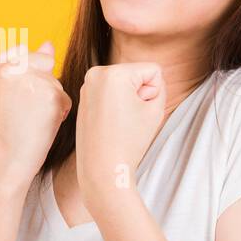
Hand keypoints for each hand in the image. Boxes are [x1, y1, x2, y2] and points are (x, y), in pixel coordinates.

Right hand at [0, 41, 71, 185]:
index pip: (23, 55)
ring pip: (55, 81)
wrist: (6, 162)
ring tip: (31, 121)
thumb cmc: (6, 132)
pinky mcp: (48, 93)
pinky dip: (60, 112)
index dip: (27, 79)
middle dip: (41, 88)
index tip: (17, 101)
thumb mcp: (7, 94)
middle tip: (24, 114)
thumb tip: (49, 44)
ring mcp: (28, 79)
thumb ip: (25, 66)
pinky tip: (42, 126)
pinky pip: (65, 96)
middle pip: (43, 65)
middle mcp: (7, 68)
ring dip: (51, 102)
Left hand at [75, 62, 165, 206]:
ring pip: (124, 84)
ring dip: (128, 100)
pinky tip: (111, 124)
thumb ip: (158, 86)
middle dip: (140, 94)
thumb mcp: (156, 109)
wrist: (102, 169)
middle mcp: (95, 73)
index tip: (140, 112)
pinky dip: (115, 106)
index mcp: (113, 72)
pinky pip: (110, 94)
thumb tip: (144, 80)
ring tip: (120, 122)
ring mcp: (86, 86)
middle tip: (129, 119)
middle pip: (137, 75)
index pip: (152, 71)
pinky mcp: (83, 98)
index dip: (155, 92)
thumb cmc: (130, 141)